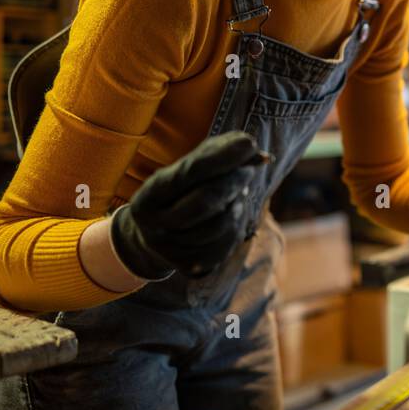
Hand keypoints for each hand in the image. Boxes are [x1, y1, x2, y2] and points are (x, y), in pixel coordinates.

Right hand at [111, 131, 270, 280]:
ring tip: (236, 194)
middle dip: (233, 182)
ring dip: (236, 206)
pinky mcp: (189, 267)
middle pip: (205, 202)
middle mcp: (154, 226)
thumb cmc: (178, 194)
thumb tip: (259, 153)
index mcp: (149, 196)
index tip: (249, 142)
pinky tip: (231, 216)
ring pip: (219, 225)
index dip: (222, 158)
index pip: (189, 173)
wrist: (152, 238)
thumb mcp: (187, 171)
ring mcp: (171, 250)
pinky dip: (235, 226)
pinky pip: (225, 245)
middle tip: (249, 170)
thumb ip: (218, 155)